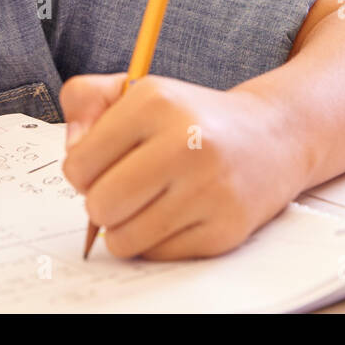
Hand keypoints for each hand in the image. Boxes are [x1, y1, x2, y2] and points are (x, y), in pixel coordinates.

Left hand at [60, 74, 302, 259]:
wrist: (272, 136)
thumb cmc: (190, 117)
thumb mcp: (137, 89)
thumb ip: (83, 101)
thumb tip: (71, 154)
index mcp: (156, 101)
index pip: (78, 165)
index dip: (83, 171)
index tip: (105, 163)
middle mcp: (186, 141)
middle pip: (99, 205)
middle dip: (102, 203)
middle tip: (124, 188)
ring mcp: (209, 188)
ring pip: (124, 239)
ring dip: (125, 227)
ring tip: (147, 204)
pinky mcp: (225, 227)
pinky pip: (158, 255)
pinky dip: (157, 241)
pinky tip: (177, 214)